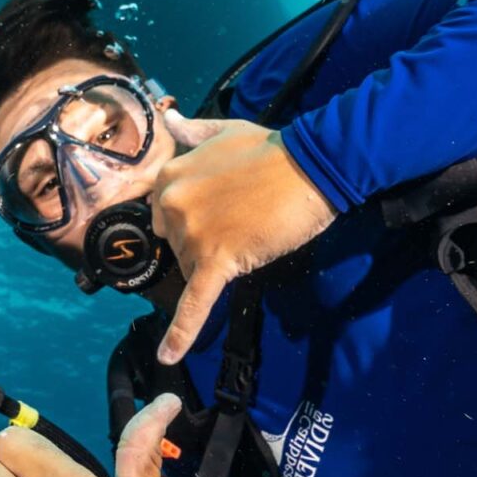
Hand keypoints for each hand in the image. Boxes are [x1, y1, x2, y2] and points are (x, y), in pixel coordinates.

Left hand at [151, 108, 336, 363]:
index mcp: (168, 177)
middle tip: (241, 222)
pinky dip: (181, 333)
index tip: (220, 213)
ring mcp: (192, 235)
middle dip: (205, 241)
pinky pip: (194, 304)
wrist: (310, 166)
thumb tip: (169, 119)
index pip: (165, 218)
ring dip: (218, 262)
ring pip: (191, 270)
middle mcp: (171, 205)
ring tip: (251, 234)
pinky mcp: (216, 262)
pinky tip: (169, 357)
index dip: (194, 220)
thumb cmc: (272, 148)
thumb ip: (193, 131)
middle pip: (177, 246)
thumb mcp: (224, 130)